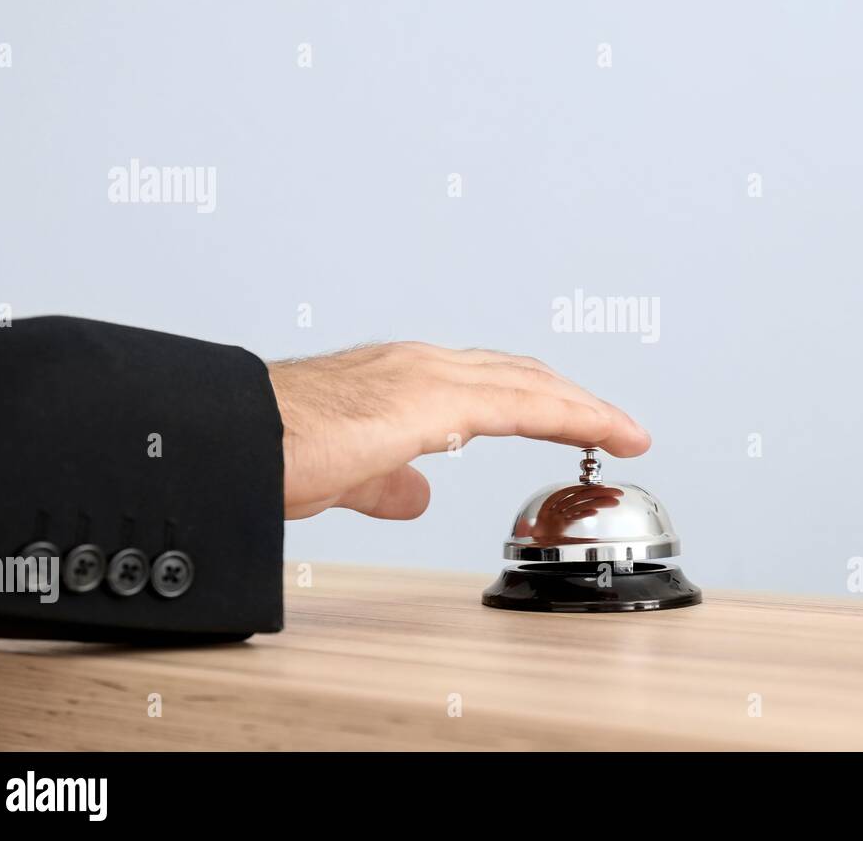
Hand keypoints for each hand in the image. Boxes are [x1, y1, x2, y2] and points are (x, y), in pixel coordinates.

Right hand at [267, 342, 650, 519]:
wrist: (238, 440)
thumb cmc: (276, 451)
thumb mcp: (349, 473)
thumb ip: (388, 480)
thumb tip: (416, 494)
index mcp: (404, 381)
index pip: (491, 384)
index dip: (539, 401)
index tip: (578, 422)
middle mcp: (424, 367)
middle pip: (521, 376)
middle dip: (573, 400)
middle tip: (616, 426)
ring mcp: (431, 376)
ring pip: (531, 384)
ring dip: (584, 407)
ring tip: (625, 431)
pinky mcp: (435, 399)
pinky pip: (525, 404)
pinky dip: (573, 416)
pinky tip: (602, 431)